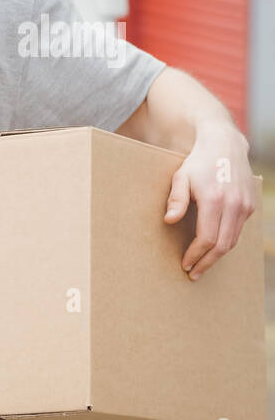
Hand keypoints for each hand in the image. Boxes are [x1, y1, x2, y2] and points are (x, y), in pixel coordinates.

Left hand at [164, 123, 256, 279]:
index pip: (206, 238)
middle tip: (193, 273)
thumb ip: (175, 200)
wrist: (224, 145)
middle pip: (222, 245)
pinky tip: (213, 248)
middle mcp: (234, 205)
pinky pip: (238, 230)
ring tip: (202, 265)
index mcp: (214, 200)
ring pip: (233, 240)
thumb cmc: (197, 163)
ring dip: (217, 256)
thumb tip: (169, 221)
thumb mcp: (180, 178)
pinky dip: (226, 242)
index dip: (195, 255)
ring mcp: (245, 206)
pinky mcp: (251, 205)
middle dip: (206, 262)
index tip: (185, 265)